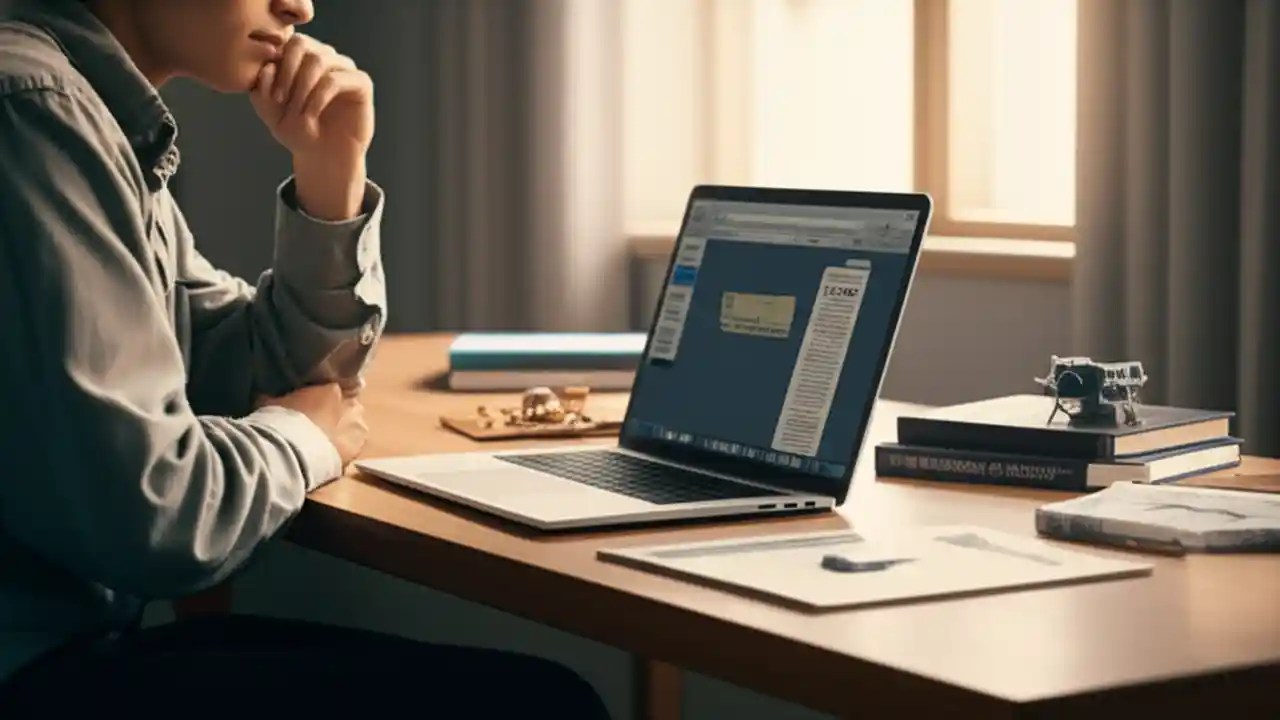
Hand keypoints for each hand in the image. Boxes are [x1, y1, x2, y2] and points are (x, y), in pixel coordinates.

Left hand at [250, 34, 373, 159]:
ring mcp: (344, 68)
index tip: (270, 96)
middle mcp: (324, 57)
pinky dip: (317, 98)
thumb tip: (269, 67)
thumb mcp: (269, 111)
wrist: (323, 157)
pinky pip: (335, 80)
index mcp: (302, 57)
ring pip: (319, 59)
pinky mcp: (361, 84)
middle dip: (286, 72)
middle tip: (279, 100)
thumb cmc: (297, 131)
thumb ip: (262, 87)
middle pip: (301, 43)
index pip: (285, 42)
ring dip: (302, 87)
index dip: (275, 65)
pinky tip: (311, 114)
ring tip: (296, 111)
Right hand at [257, 383, 367, 468]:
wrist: (291, 452)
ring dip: (343, 433)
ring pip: (353, 427)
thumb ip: (275, 399)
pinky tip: (331, 456)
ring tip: (325, 445)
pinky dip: (344, 450)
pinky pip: (353, 447)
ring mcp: (358, 428)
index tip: (310, 410)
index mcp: (332, 389)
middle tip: (318, 428)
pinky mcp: (359, 450)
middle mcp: (351, 405)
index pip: (331, 390)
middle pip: (346, 408)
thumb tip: (265, 396)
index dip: (321, 401)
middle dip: (336, 416)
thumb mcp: (271, 403)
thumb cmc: (281, 422)